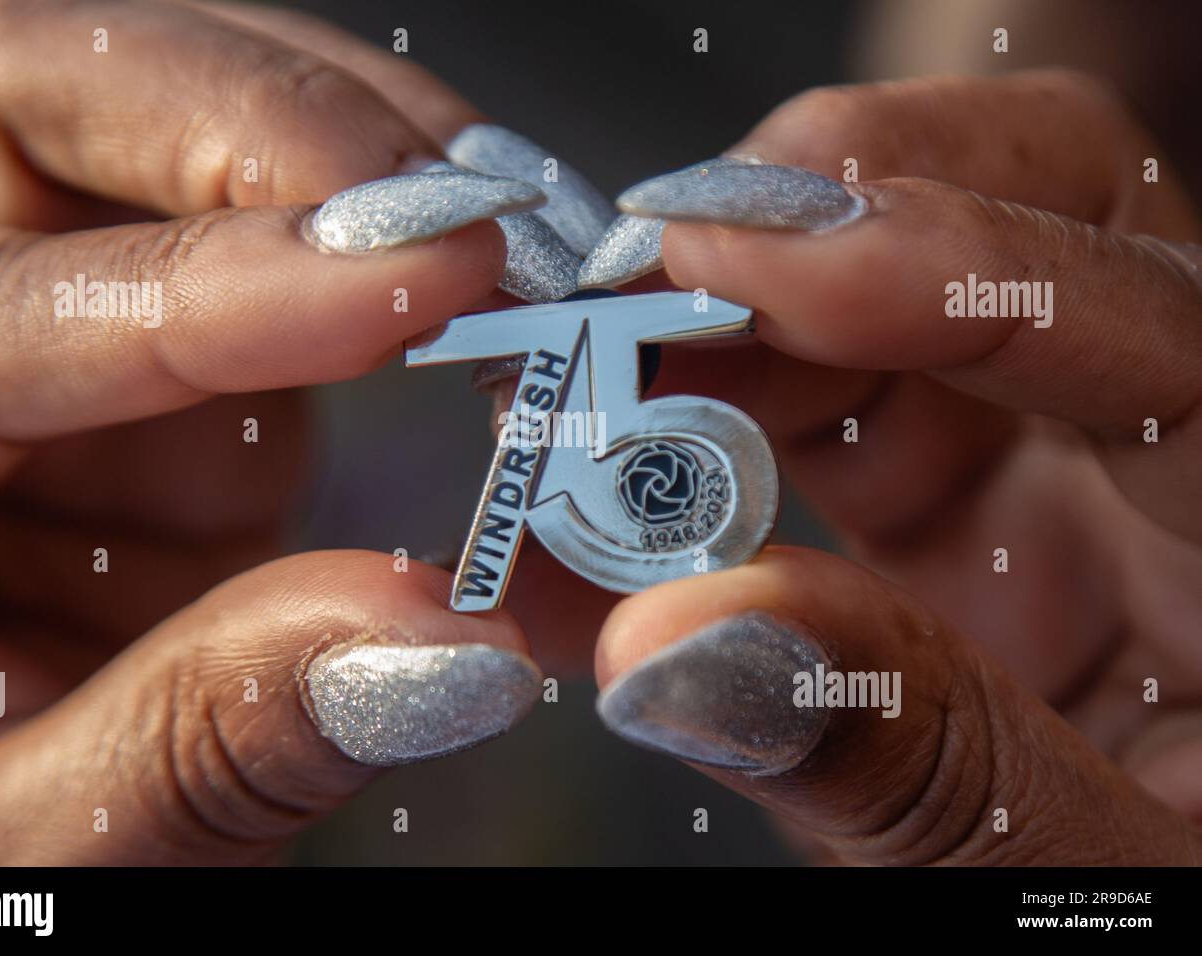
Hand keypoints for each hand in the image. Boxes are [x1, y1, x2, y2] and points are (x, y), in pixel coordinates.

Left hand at [0, 0, 542, 863]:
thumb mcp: (18, 854)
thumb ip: (201, 749)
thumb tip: (435, 641)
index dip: (224, 277)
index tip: (431, 277)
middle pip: (37, 98)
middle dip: (275, 125)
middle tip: (460, 204)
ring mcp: (44, 348)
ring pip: (157, 122)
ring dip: (347, 146)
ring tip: (496, 227)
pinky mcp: (158, 382)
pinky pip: (264, 241)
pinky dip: (383, 235)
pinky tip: (469, 284)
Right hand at [579, 70, 1201, 863]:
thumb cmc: (1165, 915)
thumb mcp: (1076, 885)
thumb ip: (917, 767)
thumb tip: (677, 641)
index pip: (1151, 310)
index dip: (941, 253)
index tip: (732, 263)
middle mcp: (1155, 463)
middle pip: (1025, 206)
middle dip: (804, 226)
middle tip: (628, 296)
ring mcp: (1043, 480)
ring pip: (877, 312)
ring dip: (706, 339)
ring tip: (569, 421)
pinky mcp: (940, 518)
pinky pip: (805, 428)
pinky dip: (678, 458)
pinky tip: (582, 526)